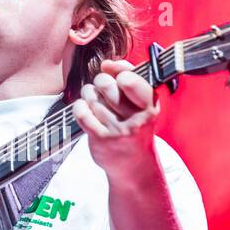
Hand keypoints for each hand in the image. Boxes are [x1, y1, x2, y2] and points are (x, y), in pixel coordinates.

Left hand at [71, 59, 161, 174]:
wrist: (133, 165)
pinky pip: (81, 112)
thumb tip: (107, 64)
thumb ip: (130, 76)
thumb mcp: (143, 102)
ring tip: (95, 101)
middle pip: (105, 84)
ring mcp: (118, 130)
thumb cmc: (136, 126)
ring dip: (89, 95)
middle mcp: (136, 119)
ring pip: (91, 97)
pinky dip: (80, 107)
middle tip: (104, 90)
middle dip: (101, 82)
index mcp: (150, 106)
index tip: (119, 80)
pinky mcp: (101, 139)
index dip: (119, 74)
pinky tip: (86, 110)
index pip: (128, 79)